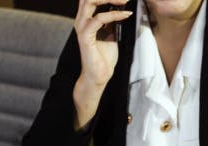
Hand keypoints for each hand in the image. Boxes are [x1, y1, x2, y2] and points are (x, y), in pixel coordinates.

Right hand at [72, 0, 132, 129]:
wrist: (98, 76)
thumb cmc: (104, 57)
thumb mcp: (111, 34)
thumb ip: (112, 21)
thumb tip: (121, 9)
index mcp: (86, 18)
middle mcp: (81, 20)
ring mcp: (82, 28)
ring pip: (90, 2)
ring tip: (124, 1)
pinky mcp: (85, 37)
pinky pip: (99, 19)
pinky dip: (114, 15)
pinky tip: (125, 15)